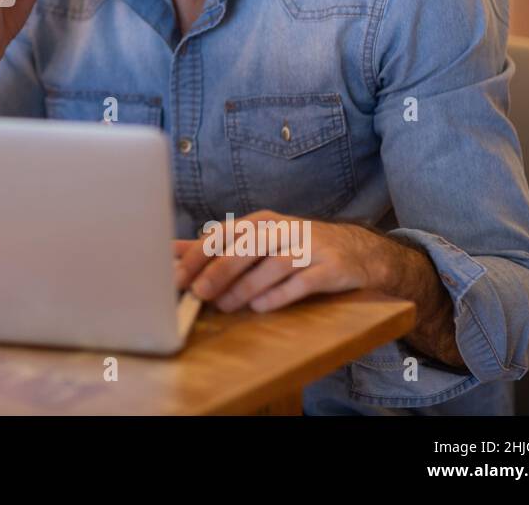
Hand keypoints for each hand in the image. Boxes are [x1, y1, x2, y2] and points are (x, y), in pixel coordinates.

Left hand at [172, 210, 386, 312]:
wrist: (357, 251)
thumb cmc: (296, 247)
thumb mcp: (258, 242)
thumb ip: (217, 248)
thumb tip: (171, 252)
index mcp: (262, 222)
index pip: (225, 234)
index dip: (198, 255)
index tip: (176, 276)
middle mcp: (284, 230)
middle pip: (246, 247)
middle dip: (218, 271)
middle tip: (198, 293)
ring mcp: (309, 248)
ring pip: (272, 265)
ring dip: (245, 287)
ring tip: (225, 305)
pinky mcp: (330, 268)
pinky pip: (302, 282)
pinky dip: (279, 295)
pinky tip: (260, 307)